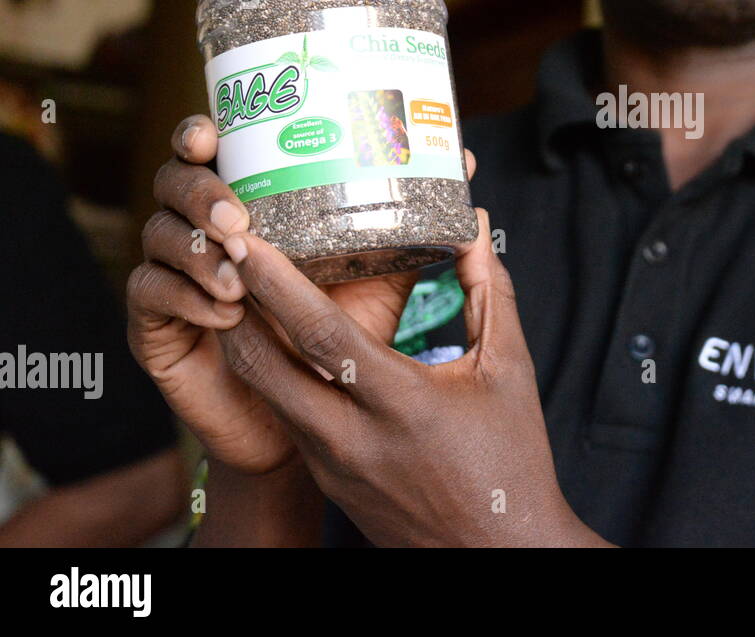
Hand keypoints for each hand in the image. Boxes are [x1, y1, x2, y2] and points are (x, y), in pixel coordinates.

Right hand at [126, 114, 466, 474]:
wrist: (312, 421)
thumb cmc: (344, 338)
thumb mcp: (378, 275)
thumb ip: (409, 221)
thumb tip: (464, 162)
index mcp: (248, 204)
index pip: (209, 151)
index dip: (200, 135)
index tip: (213, 132)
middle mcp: (202, 230)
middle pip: (172, 183)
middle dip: (199, 191)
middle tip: (238, 217)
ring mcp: (172, 274)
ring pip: (157, 236)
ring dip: (197, 248)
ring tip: (238, 272)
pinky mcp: (153, 327)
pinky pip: (151, 296)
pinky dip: (186, 298)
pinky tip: (226, 312)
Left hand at [214, 205, 609, 546]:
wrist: (498, 550)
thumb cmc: (511, 459)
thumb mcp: (509, 369)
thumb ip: (488, 292)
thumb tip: (471, 228)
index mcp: (400, 404)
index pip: (318, 336)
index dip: (275, 284)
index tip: (246, 241)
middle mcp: (352, 439)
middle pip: (264, 366)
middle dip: (234, 305)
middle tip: (219, 253)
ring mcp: (332, 466)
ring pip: (267, 394)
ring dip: (245, 341)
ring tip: (239, 289)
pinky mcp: (327, 483)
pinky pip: (286, 419)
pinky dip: (274, 375)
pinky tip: (280, 345)